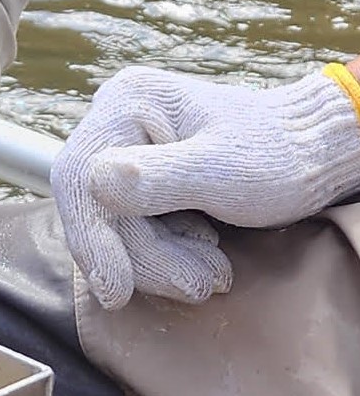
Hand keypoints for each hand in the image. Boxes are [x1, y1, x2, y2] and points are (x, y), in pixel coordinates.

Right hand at [52, 65, 359, 308]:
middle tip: (203, 284)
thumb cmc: (278, 156)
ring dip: (163, 261)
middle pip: (99, 207)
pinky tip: (207, 253)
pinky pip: (135, 226)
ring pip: (117, 224)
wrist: (314, 153)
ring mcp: (130, 150)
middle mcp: (118, 121)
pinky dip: (168, 252)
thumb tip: (95, 187)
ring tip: (215, 272)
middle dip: (146, 256)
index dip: (92, 237)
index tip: (115, 291)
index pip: (80, 175)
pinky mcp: (146, 178)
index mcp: (128, 103)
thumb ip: (158, 177)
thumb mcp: (223, 171)